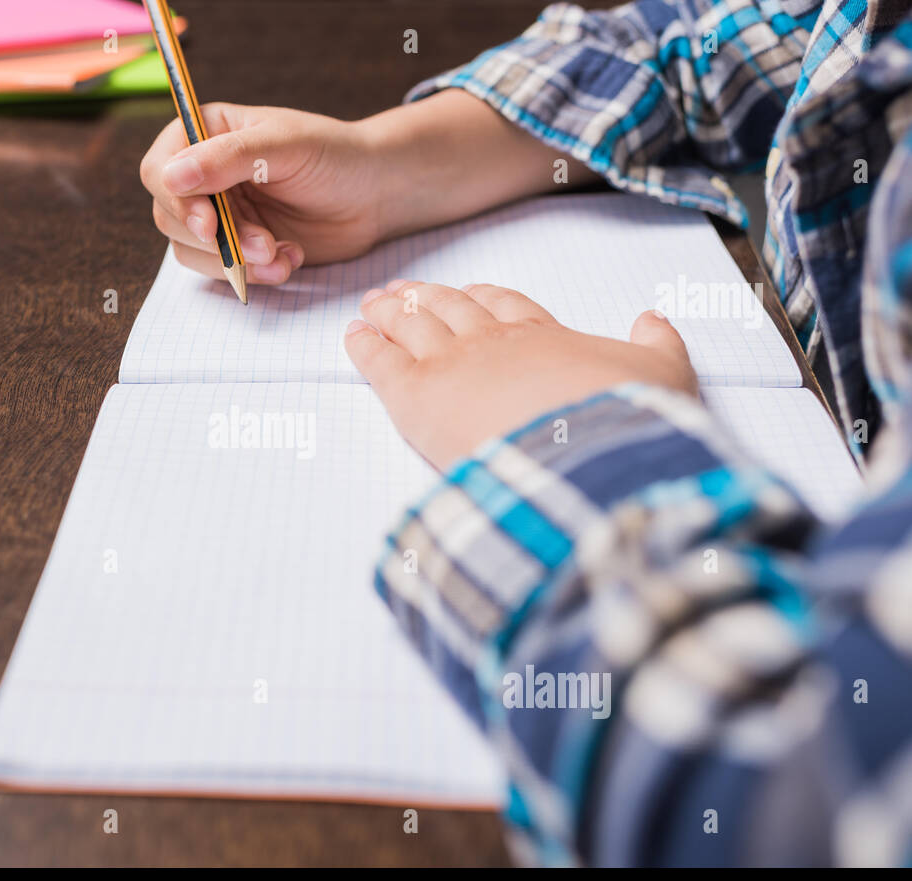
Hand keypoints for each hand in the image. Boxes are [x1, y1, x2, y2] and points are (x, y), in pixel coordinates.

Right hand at [139, 103, 384, 284]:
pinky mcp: (237, 248)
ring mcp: (218, 214)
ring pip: (191, 251)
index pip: (160, 170)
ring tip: (282, 254)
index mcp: (206, 134)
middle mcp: (203, 174)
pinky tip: (290, 258)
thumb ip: (228, 158)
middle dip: (217, 239)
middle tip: (265, 244)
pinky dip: (253, 274)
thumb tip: (171, 177)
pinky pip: (221, 271)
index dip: (176, 201)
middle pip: (169, 217)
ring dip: (236, 262)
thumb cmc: (333, 156)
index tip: (208, 224)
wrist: (373, 195)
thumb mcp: (284, 145)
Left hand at [344, 281, 698, 470]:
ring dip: (390, 311)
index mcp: (543, 336)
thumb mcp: (663, 376)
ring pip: (412, 324)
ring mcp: (451, 363)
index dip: (483, 299)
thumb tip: (654, 318)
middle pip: (450, 308)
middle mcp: (492, 341)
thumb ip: (658, 345)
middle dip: (426, 297)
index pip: (505, 306)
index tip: (470, 294)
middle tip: (403, 290)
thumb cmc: (627, 420)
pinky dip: (364, 345)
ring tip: (372, 304)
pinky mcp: (416, 396)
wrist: (591, 454)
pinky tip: (353, 336)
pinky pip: (381, 361)